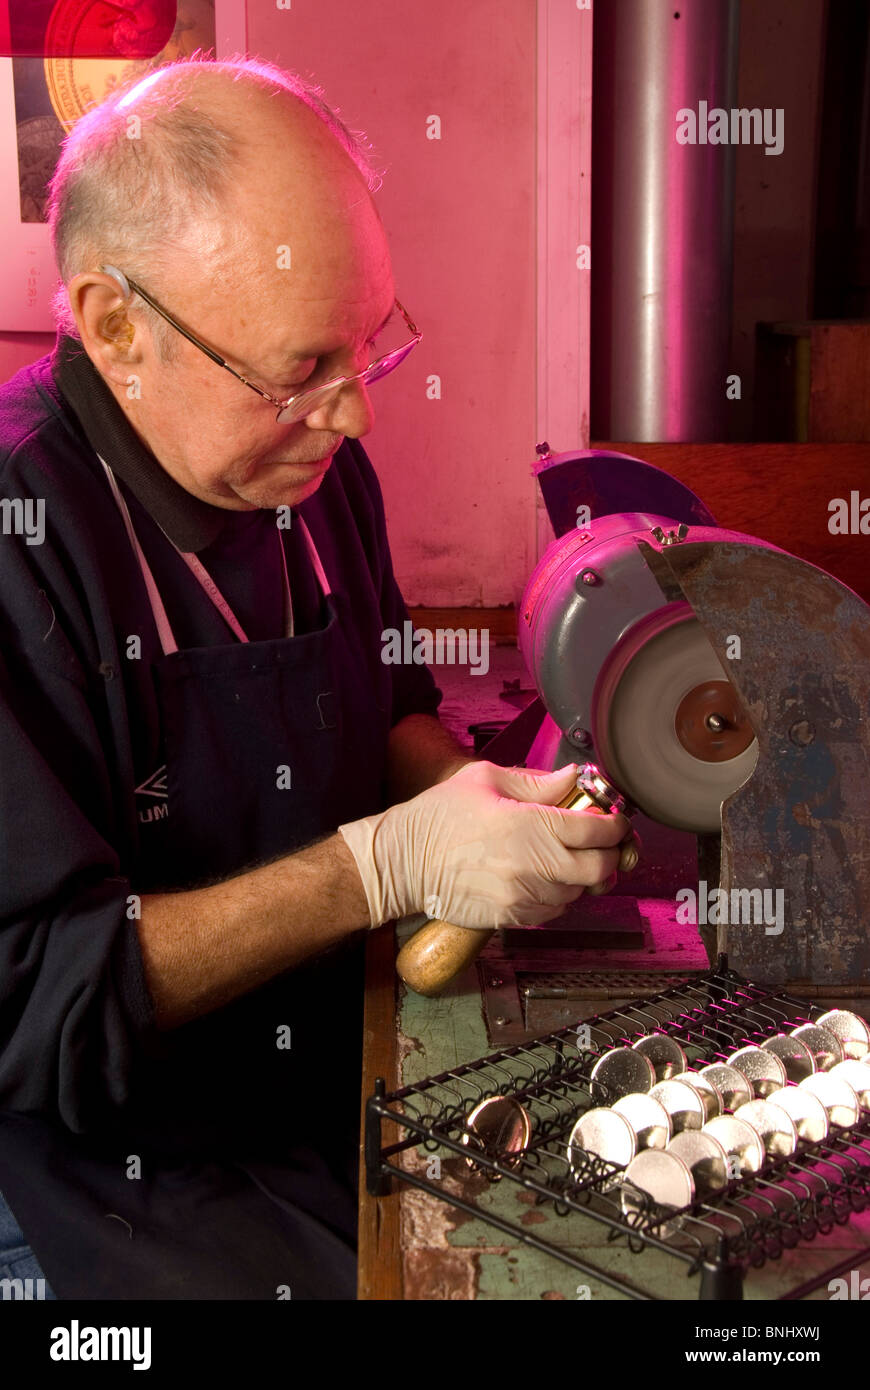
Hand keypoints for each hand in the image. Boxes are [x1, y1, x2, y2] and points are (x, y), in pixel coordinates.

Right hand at [338, 761, 633, 929]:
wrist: (403, 861)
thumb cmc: (439, 817)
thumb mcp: (486, 780)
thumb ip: (537, 781)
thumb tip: (572, 778)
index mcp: (530, 824)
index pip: (597, 830)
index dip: (615, 824)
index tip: (614, 819)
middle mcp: (534, 864)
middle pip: (600, 868)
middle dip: (607, 853)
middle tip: (598, 841)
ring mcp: (525, 895)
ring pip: (580, 892)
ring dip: (582, 875)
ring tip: (564, 857)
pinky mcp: (513, 916)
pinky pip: (556, 911)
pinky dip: (560, 895)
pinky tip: (542, 876)